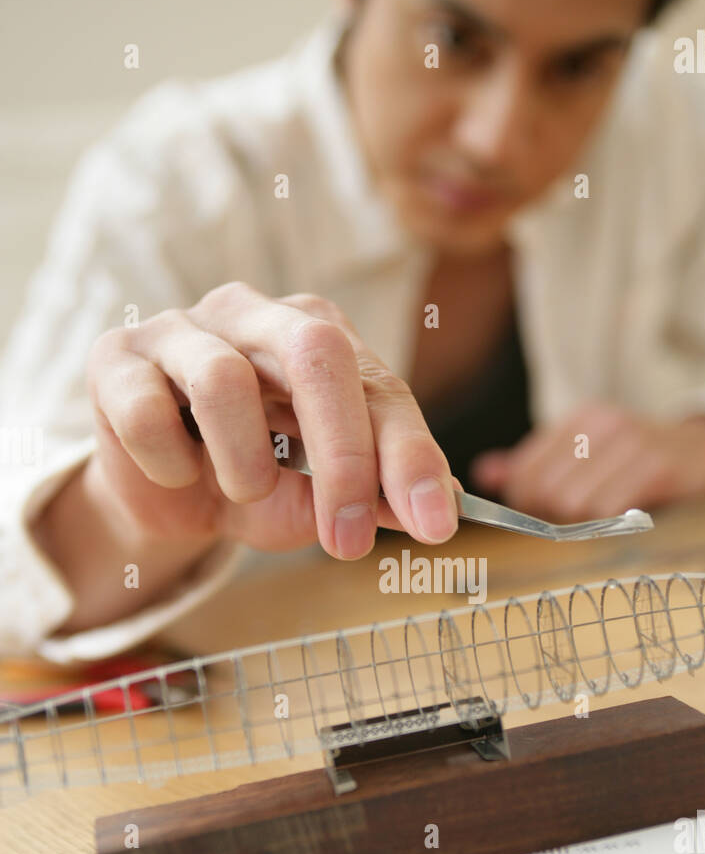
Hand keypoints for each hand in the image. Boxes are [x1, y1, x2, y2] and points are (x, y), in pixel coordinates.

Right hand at [85, 283, 458, 558]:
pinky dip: (171, 463)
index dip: (409, 456)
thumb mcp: (321, 496)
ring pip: (224, 381)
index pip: (379, 386)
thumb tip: (439, 506)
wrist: (165, 495)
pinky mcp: (117, 360)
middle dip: (343, 454)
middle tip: (348, 538)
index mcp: (319, 336)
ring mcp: (181, 329)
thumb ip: (376, 495)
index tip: (434, 524)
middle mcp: (255, 315)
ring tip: (243, 490)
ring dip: (245, 466)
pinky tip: (177, 471)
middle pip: (314, 352)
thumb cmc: (254, 478)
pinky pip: (148, 413)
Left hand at [471, 404, 704, 519]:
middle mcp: (603, 423)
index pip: (524, 473)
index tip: (545, 518)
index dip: (526, 506)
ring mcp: (634, 442)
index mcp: (580, 419)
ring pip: (574, 506)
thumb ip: (537, 464)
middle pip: (545, 493)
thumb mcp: (590, 453)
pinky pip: (610, 511)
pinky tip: (627, 522)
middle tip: (576, 528)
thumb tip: (485, 474)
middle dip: (552, 521)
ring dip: (583, 528)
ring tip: (603, 525)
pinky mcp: (662, 467)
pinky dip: (611, 526)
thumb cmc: (644, 461)